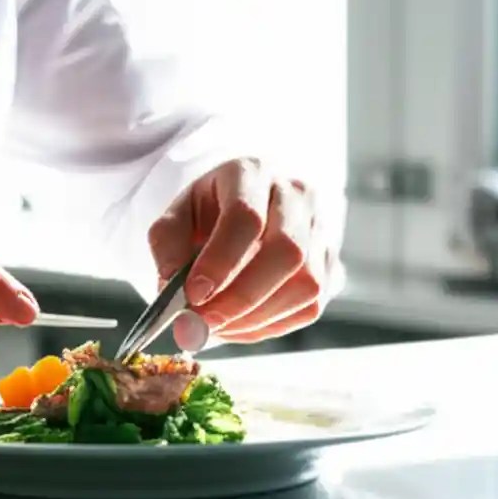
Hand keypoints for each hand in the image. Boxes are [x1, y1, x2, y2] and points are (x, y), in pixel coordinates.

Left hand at [148, 158, 333, 345]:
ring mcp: (321, 229)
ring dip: (257, 316)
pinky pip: (310, 305)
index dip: (220, 261)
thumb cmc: (209, 214)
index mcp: (252, 173)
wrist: (243, 211)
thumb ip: (167, 245)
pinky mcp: (330, 264)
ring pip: (306, 283)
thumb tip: (172, 286)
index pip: (246, 216)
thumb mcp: (177, 215)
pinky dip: (272, 324)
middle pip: (287, 250)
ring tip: (219, 325)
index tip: (194, 294)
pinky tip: (241, 323)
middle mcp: (297, 195)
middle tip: (205, 322)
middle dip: (242, 296)